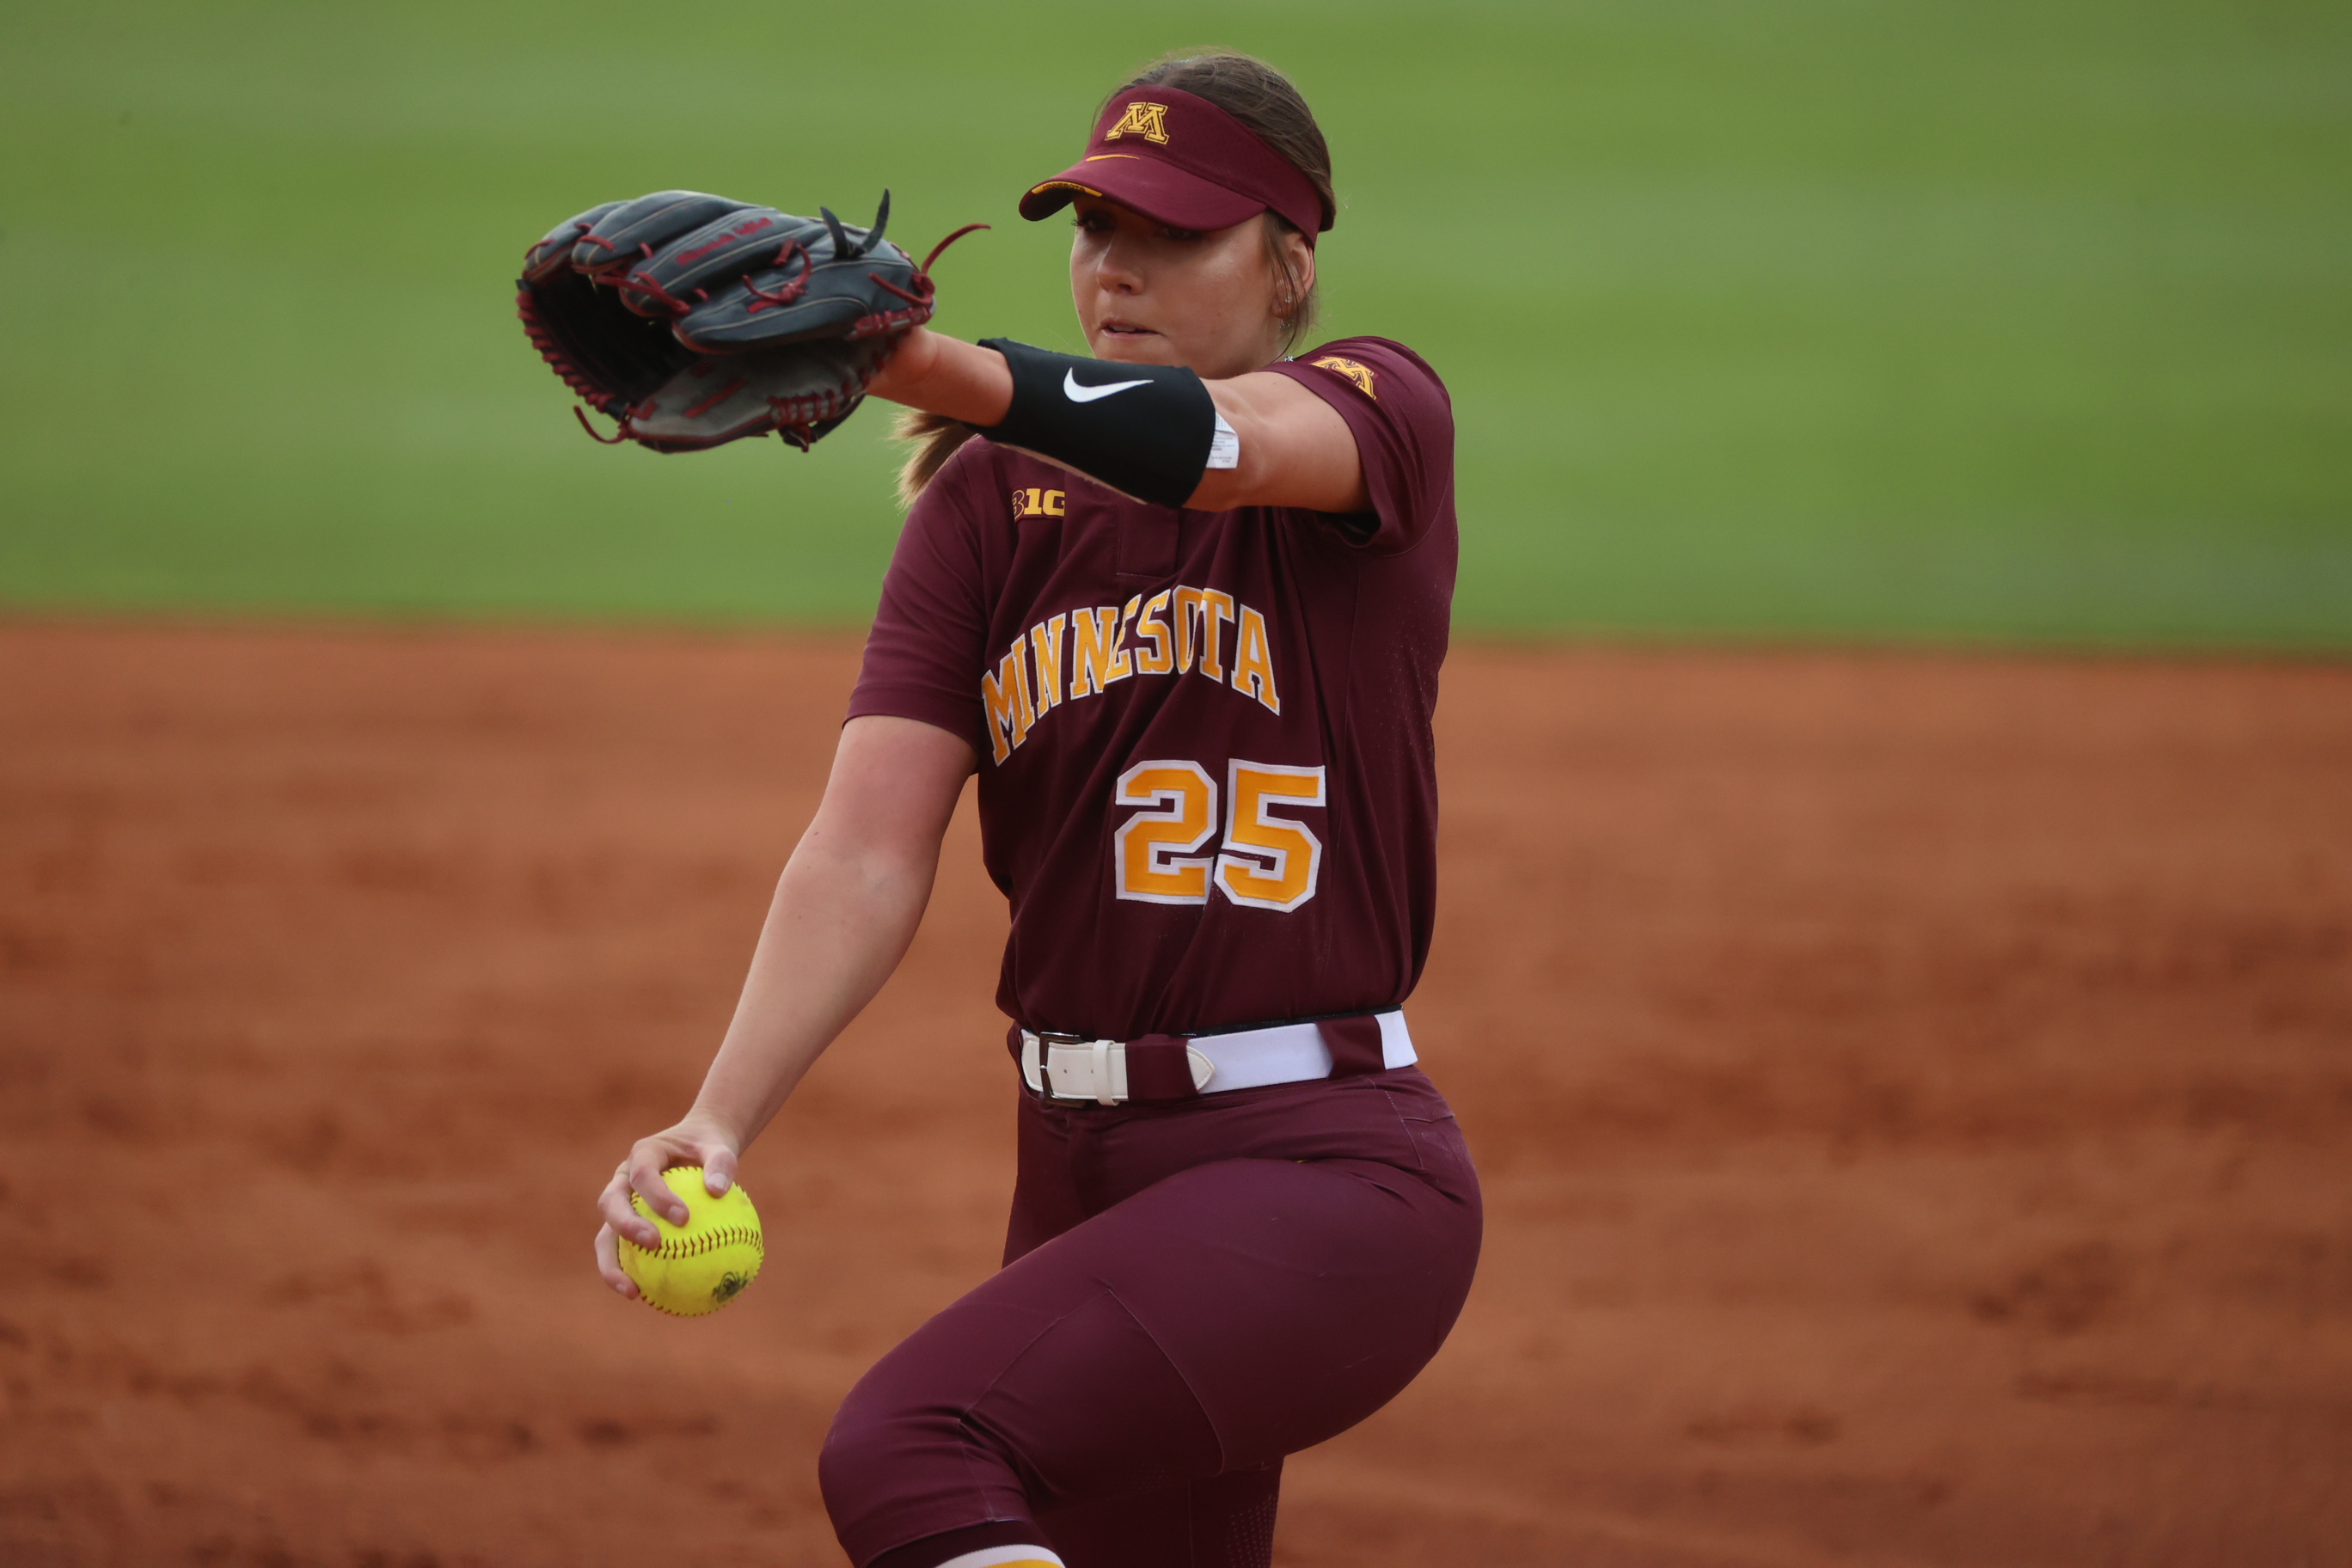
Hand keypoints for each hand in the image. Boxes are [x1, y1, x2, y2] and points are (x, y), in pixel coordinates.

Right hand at [592, 1114, 741, 1299]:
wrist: (694, 1145)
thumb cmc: (708, 1148)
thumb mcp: (720, 1147)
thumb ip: (722, 1164)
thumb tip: (719, 1190)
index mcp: (643, 1154)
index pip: (643, 1174)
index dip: (657, 1196)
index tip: (683, 1218)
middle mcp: (623, 1178)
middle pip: (611, 1203)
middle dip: (626, 1225)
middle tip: (654, 1244)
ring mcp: (620, 1203)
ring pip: (605, 1234)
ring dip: (612, 1264)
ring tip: (633, 1291)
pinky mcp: (623, 1225)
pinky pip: (622, 1253)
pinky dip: (629, 1274)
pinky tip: (649, 1298)